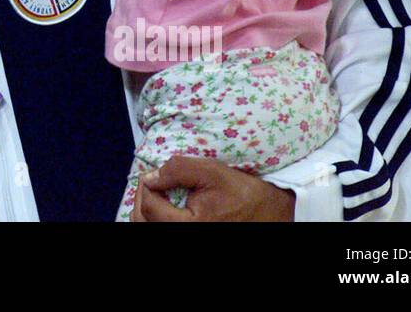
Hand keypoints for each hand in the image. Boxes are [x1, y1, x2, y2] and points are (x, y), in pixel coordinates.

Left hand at [131, 156, 295, 221]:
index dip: (146, 185)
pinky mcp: (189, 237)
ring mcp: (187, 239)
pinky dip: (154, 218)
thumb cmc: (243, 193)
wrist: (269, 215)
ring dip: (145, 209)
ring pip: (147, 228)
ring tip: (155, 192)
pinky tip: (162, 206)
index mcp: (191, 225)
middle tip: (151, 180)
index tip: (154, 173)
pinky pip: (160, 230)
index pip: (149, 207)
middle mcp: (186, 237)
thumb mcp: (212, 172)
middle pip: (142, 221)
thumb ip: (178, 170)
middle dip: (141, 197)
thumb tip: (150, 177)